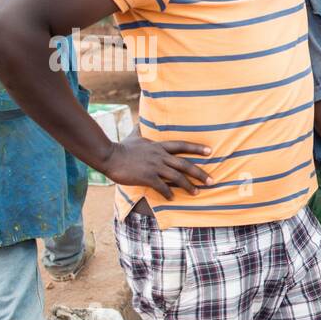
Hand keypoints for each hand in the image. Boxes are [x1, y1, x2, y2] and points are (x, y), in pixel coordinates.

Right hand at [98, 135, 212, 199]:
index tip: (210, 151)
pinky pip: (162, 186)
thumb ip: (141, 130)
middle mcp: (160, 156)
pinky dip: (169, 193)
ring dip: (188, 186)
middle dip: (200, 173)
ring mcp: (154, 166)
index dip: (197, 148)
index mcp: (159, 146)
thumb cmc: (122, 147)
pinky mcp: (146, 177)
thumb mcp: (134, 136)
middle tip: (211, 181)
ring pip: (177, 177)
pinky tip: (172, 198)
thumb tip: (141, 121)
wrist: (109, 156)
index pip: (182, 145)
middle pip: (184, 164)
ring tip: (196, 192)